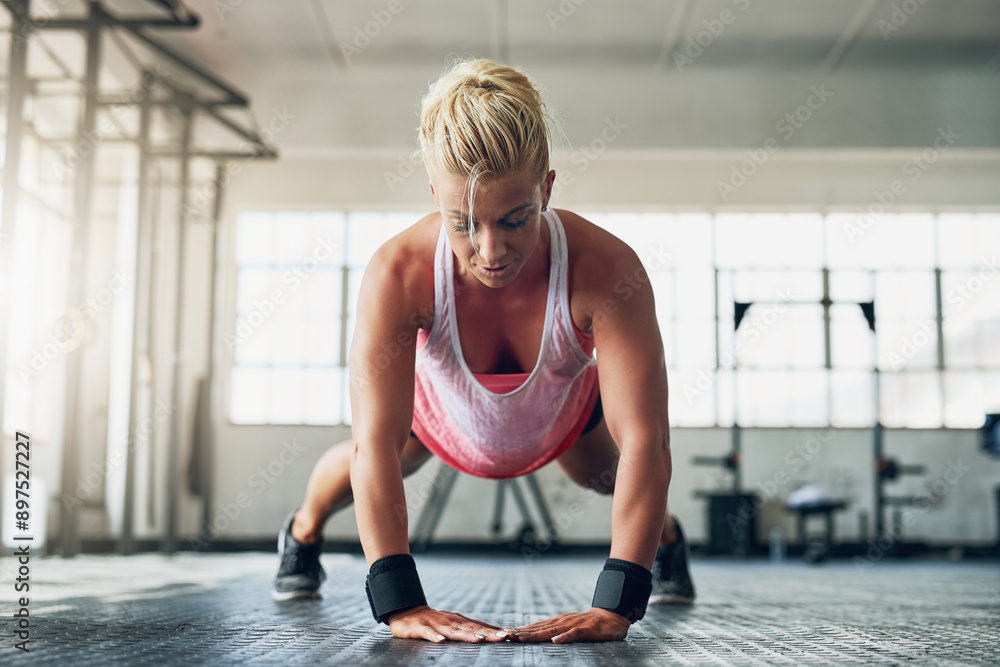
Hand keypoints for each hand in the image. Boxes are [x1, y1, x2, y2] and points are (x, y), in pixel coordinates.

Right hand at [386, 605, 507, 642]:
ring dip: (466, 635)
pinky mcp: (420, 627)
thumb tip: (493, 632)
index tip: (510, 634)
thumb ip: (470, 628)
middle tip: (504, 636)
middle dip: (488, 633)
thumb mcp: (453, 624)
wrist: (406, 612)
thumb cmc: (433, 621)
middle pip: (471, 628)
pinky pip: (427, 633)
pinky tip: (440, 641)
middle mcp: (450, 621)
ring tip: (480, 639)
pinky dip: (434, 636)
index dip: (495, 630)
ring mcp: (435, 624)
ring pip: (453, 630)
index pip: (480, 626)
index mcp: (458, 621)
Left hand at [513, 607, 629, 642]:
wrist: (610, 617)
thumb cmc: (588, 625)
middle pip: (539, 628)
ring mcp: (573, 625)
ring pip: (552, 631)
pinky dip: (564, 638)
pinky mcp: (586, 629)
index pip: (536, 627)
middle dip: (523, 633)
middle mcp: (562, 622)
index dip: (521, 631)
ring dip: (536, 635)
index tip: (506, 633)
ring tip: (522, 639)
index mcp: (557, 622)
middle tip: (507, 635)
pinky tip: (555, 641)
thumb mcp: (568, 627)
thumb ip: (555, 631)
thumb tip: (538, 637)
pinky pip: (574, 634)